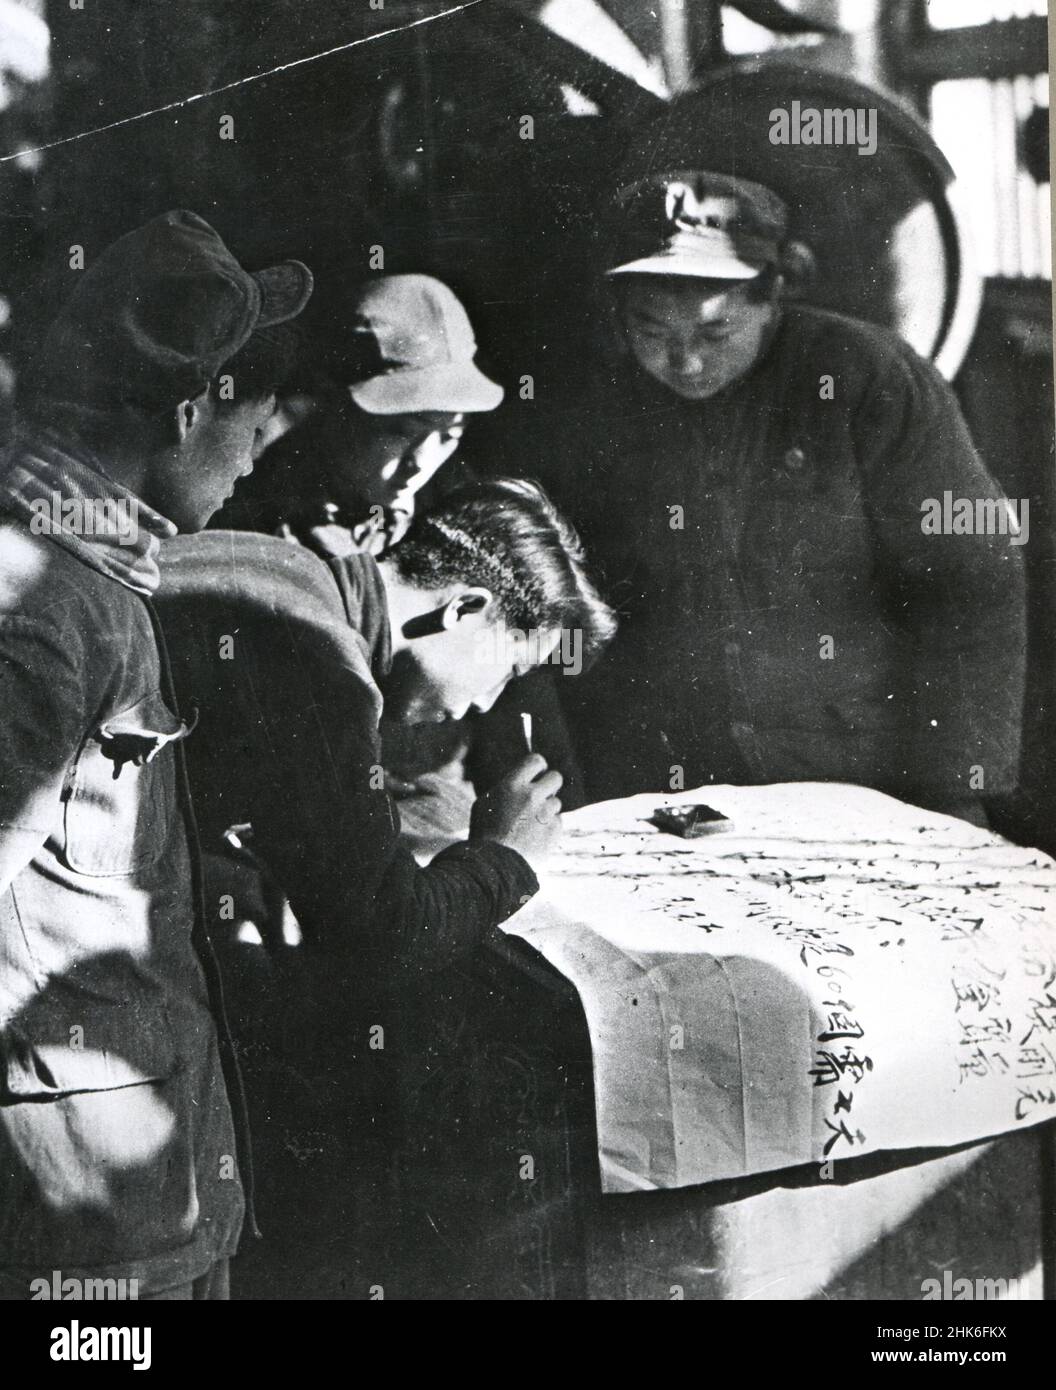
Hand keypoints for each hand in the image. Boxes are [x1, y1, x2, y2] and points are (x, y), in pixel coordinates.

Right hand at [469, 754, 563, 868]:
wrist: (496, 865)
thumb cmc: (485, 834)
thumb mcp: (485, 804)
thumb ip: (505, 790)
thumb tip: (518, 783)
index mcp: (512, 786)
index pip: (536, 760)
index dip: (539, 766)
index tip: (539, 772)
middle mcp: (532, 795)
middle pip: (556, 777)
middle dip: (550, 785)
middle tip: (542, 795)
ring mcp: (546, 813)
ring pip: (556, 802)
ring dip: (547, 810)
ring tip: (531, 825)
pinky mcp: (555, 830)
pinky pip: (558, 822)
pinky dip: (550, 828)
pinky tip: (536, 837)